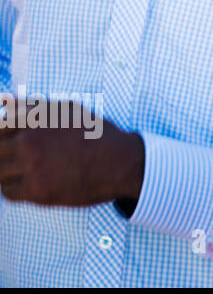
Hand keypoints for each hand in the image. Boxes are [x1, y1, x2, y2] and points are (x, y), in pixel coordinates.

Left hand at [0, 97, 143, 206]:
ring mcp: (32, 167)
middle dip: (3, 152)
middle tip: (16, 157)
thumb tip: (6, 102)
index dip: (2, 133)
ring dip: (6, 171)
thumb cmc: (96, 135)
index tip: (9, 140)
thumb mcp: (69, 109)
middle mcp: (30, 141)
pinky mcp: (37, 190)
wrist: (120, 163)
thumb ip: (35, 106)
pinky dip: (13, 188)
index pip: (0, 124)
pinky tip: (28, 182)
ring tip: (21, 170)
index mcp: (36, 118)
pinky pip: (7, 192)